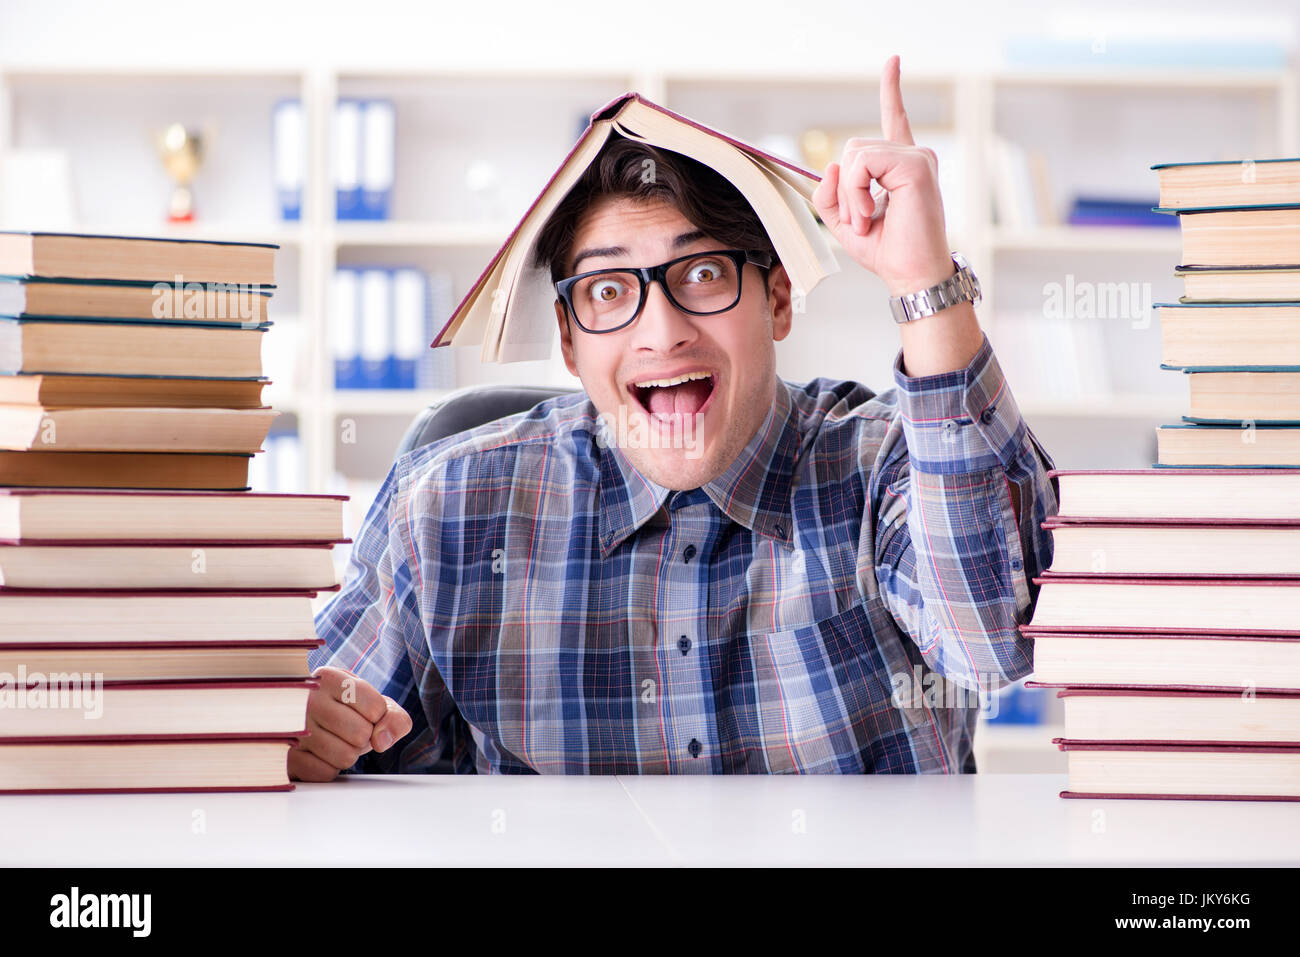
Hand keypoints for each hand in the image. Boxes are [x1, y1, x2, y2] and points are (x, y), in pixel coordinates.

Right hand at [288, 666, 412, 781]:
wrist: (299, 722)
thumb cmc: (343, 711)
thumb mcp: (373, 703)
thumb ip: (394, 717)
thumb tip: (382, 741)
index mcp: (328, 678)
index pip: (375, 708)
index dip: (377, 716)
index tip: (362, 711)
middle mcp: (304, 699)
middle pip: (361, 734)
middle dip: (362, 737)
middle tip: (346, 728)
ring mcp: (289, 728)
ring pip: (345, 757)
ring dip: (347, 754)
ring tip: (333, 740)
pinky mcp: (284, 756)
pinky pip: (325, 773)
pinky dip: (328, 768)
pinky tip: (317, 753)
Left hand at [811, 55, 954, 297]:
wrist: (911, 273)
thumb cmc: (886, 250)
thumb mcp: (845, 221)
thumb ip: (830, 194)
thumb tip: (829, 167)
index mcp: (900, 166)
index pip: (895, 119)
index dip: (891, 89)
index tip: (893, 61)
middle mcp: (912, 157)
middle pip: (853, 148)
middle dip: (844, 189)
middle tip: (858, 221)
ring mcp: (917, 158)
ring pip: (855, 156)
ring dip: (849, 194)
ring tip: (865, 220)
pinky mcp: (916, 165)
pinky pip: (863, 163)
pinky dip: (856, 191)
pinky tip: (870, 213)